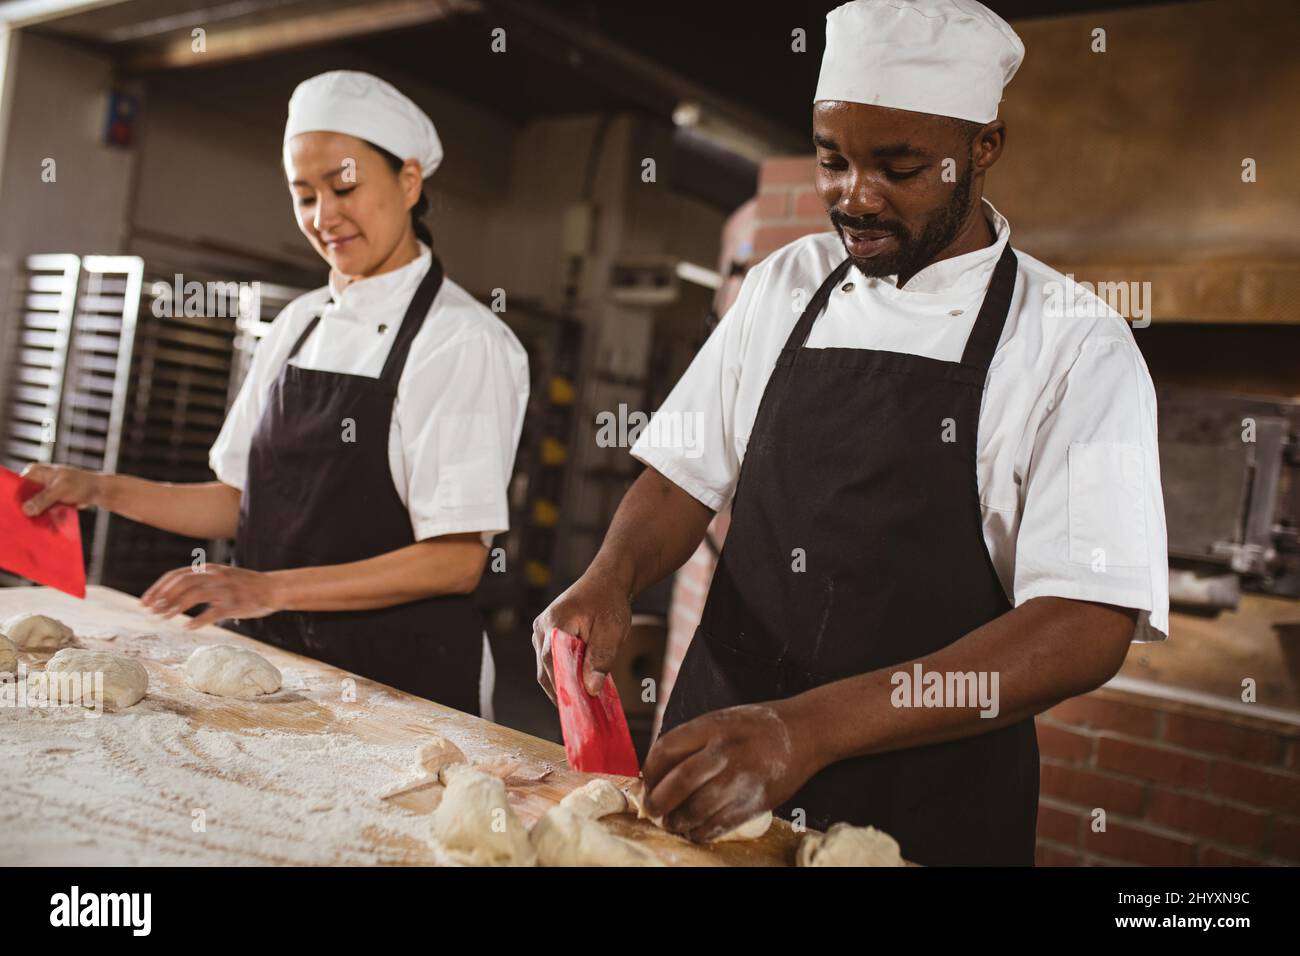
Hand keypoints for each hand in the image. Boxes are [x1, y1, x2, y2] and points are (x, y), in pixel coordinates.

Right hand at [19, 463, 104, 515]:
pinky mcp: (49, 500)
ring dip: (36, 514)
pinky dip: (44, 516)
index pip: (18, 485)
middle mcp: (36, 480)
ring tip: (38, 522)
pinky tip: (45, 523)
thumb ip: (43, 499)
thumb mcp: (61, 490)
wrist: (98, 490)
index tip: (19, 511)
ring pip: (32, 505)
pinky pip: (41, 509)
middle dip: (27, 508)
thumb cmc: (82, 484)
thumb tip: (27, 509)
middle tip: (29, 519)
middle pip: (24, 496)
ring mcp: (42, 490)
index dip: (17, 498)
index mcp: (35, 471)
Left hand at [141, 563, 283, 629]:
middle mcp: (215, 576)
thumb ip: (200, 580)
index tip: (146, 601)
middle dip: (163, 597)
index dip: (158, 588)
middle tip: (151, 611)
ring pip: (194, 595)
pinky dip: (199, 620)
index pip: (176, 575)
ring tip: (163, 617)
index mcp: (210, 569)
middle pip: (182, 583)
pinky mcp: (236, 604)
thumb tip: (173, 593)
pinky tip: (188, 627)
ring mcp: (226, 590)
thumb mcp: (221, 576)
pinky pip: (214, 612)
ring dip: (175, 607)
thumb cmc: (245, 585)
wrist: (274, 587)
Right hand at [531, 567, 630, 702]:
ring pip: (547, 667)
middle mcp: (542, 628)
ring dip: (563, 683)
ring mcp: (541, 631)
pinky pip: (550, 661)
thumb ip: (600, 659)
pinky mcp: (546, 635)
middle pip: (547, 669)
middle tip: (582, 712)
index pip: (554, 664)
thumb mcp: (612, 631)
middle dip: (564, 691)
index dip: (564, 689)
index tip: (577, 709)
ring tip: (582, 701)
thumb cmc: (609, 602)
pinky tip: (578, 685)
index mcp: (556, 623)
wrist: (606, 581)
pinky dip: (563, 674)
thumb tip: (590, 689)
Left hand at [641, 701, 820, 842]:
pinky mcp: (756, 801)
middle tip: (652, 809)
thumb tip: (657, 772)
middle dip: (659, 801)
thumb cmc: (757, 726)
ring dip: (677, 821)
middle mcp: (726, 751)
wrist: (805, 731)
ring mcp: (742, 778)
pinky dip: (701, 832)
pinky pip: (720, 824)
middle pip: (680, 782)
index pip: (667, 749)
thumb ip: (692, 740)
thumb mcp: (721, 719)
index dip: (650, 770)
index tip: (647, 781)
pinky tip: (694, 830)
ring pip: (697, 809)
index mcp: (712, 726)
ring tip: (672, 822)